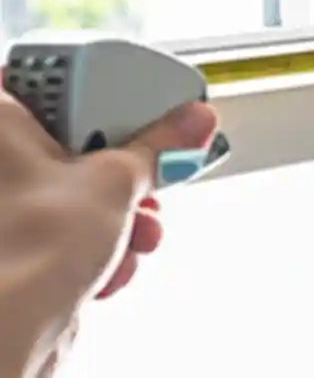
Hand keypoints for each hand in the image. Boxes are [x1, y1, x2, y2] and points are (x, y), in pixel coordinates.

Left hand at [0, 92, 216, 376]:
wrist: (4, 337)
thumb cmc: (28, 249)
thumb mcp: (116, 181)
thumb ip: (160, 147)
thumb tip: (192, 123)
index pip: (58, 80)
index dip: (107, 92)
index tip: (145, 106)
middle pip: (74, 136)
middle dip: (123, 166)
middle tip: (151, 171)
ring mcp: (4, 203)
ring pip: (76, 187)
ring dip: (120, 213)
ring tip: (139, 229)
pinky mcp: (14, 245)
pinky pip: (66, 226)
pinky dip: (97, 242)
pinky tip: (111, 262)